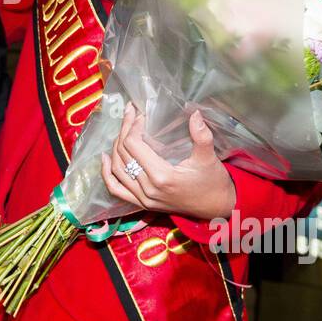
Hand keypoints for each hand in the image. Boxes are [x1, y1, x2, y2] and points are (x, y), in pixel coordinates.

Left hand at [100, 104, 235, 218]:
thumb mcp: (209, 158)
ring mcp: (143, 199)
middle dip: (124, 130)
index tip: (142, 113)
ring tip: (123, 128)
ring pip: (117, 169)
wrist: (216, 207)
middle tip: (130, 113)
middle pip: (123, 154)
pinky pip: (116, 189)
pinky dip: (107, 174)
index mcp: (162, 176)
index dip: (133, 126)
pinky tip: (105, 158)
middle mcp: (148, 189)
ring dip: (115, 146)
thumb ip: (202, 135)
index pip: (133, 145)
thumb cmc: (212, 181)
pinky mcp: (142, 204)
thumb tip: (194, 113)